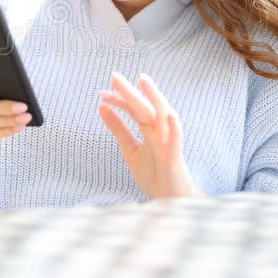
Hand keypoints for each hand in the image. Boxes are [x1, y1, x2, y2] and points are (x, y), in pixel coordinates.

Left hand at [98, 72, 203, 198]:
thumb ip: (118, 129)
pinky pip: (176, 141)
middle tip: (114, 76)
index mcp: (149, 130)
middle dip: (131, 92)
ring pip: (163, 117)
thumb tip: (101, 107)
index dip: (118, 100)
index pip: (133, 109)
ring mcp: (168, 144)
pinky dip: (174, 128)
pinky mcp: (174, 159)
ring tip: (143, 81)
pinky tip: (168, 115)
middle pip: (145, 108)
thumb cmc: (154, 174)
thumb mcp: (130, 150)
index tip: (101, 93)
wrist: (170, 202)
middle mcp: (160, 132)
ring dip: (155, 98)